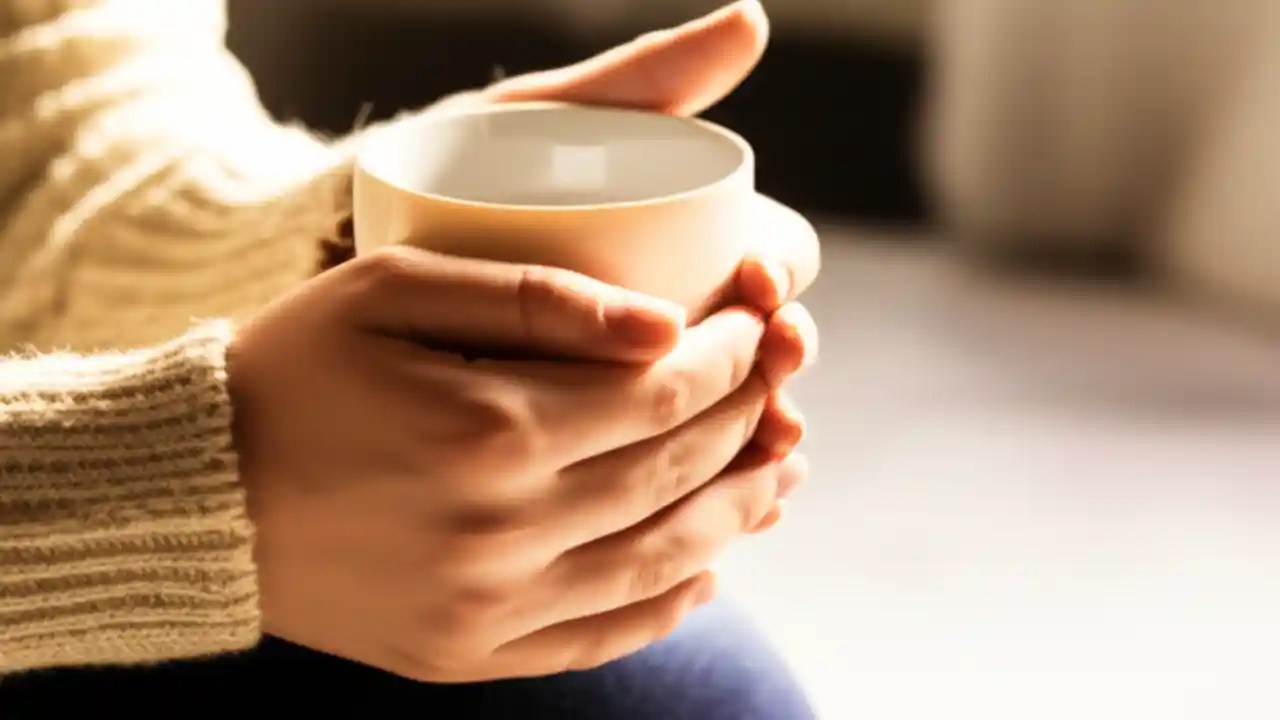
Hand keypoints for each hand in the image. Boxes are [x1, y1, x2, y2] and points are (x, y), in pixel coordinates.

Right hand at [229, 245, 806, 680]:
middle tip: (779, 388)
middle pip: (678, 471)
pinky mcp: (470, 653)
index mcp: (492, 427)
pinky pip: (605, 636)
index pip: (667, 390)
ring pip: (665, 561)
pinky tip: (706, 569)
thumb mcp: (394, 290)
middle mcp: (504, 528)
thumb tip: (663, 322)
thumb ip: (534, 297)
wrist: (197, 496)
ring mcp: (491, 605)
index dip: (732, 353)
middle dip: (749, 420)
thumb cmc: (294, 370)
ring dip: (739, 513)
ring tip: (779, 474)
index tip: (754, 321)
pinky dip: (671, 602)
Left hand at [487, 0, 821, 508]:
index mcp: (679, 242)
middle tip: (768, 375)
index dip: (780, 279)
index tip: (756, 289)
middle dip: (777, 369)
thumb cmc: (444, 180)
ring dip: (757, 446)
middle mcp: (672, 317)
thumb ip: (635, 83)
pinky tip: (719, 524)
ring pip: (726, 429)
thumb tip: (754, 22)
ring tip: (761, 462)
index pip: (768, 262)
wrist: (339, 270)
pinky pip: (671, 488)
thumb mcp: (532, 126)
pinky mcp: (595, 450)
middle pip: (759, 354)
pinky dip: (707, 506)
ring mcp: (636, 389)